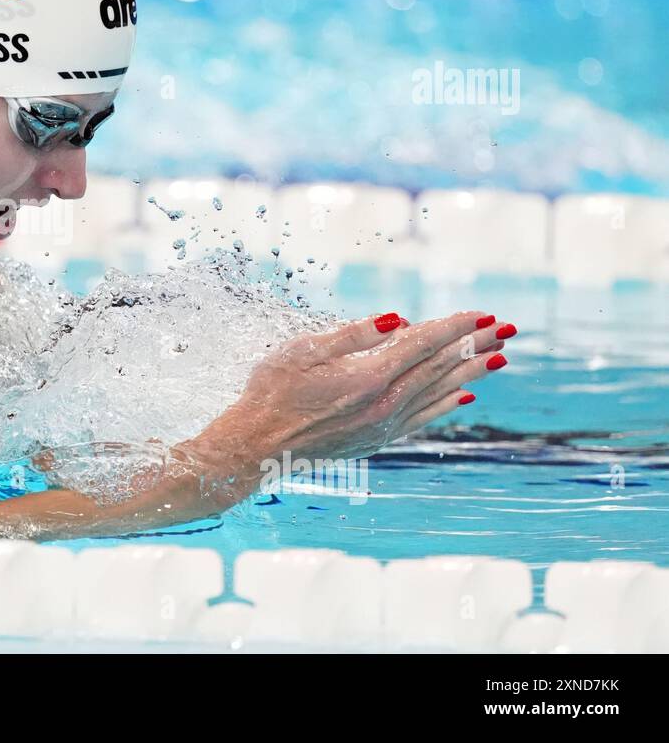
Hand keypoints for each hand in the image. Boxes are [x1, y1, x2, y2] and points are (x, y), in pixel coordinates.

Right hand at [208, 310, 513, 462]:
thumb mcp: (302, 351)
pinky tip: (463, 396)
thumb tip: (400, 319)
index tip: (483, 314)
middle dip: (475, 345)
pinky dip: (447, 403)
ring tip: (499, 357)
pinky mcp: (377, 440)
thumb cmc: (269, 391)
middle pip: (439, 367)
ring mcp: (383, 425)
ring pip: (438, 392)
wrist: (255, 447)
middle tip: (507, 328)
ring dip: (470, 372)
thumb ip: (353, 334)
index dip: (455, 327)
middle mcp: (383, 404)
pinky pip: (424, 417)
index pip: (423, 344)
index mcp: (367, 377)